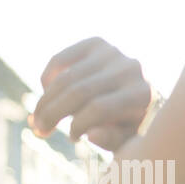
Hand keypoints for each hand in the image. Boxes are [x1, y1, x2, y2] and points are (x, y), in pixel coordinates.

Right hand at [29, 37, 154, 150]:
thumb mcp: (130, 139)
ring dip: (45, 100)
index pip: (99, 108)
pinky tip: (47, 96)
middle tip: (40, 131)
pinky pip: (60, 60)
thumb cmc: (134, 124)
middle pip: (79, 91)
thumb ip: (113, 140)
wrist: (147, 93)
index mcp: (142, 94)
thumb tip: (91, 134)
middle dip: (53, 113)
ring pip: (65, 77)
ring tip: (38, 120)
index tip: (72, 138)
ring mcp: (112, 52)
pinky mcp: (96, 43)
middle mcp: (130, 68)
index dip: (78, 125)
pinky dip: (48, 79)